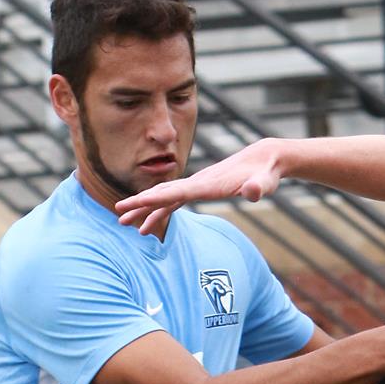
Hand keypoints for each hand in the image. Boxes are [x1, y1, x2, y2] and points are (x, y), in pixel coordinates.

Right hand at [115, 140, 284, 234]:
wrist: (265, 158)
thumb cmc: (266, 172)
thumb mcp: (265, 181)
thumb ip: (258, 187)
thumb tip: (253, 191)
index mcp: (207, 184)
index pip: (176, 192)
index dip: (155, 198)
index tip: (134, 203)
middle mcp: (197, 183)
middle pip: (162, 194)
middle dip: (140, 204)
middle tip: (118, 214)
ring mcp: (197, 186)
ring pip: (164, 198)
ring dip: (145, 210)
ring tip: (126, 224)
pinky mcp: (201, 190)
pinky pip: (174, 202)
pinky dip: (160, 212)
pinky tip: (149, 225)